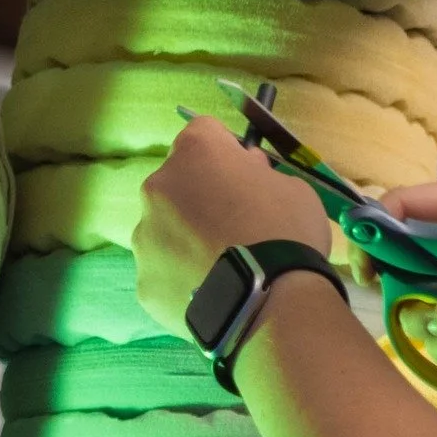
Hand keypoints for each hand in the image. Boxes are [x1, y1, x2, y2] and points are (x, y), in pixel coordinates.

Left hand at [133, 115, 330, 335]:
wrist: (270, 303)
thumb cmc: (286, 234)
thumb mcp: (292, 188)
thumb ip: (259, 173)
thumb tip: (246, 171)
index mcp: (195, 151)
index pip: (205, 132)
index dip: (227, 152)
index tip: (244, 174)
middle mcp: (158, 185)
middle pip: (177, 181)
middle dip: (200, 195)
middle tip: (234, 225)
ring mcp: (144, 235)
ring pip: (164, 228)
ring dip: (186, 237)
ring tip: (221, 266)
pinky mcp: (144, 280)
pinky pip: (164, 271)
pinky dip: (183, 278)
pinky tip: (211, 293)